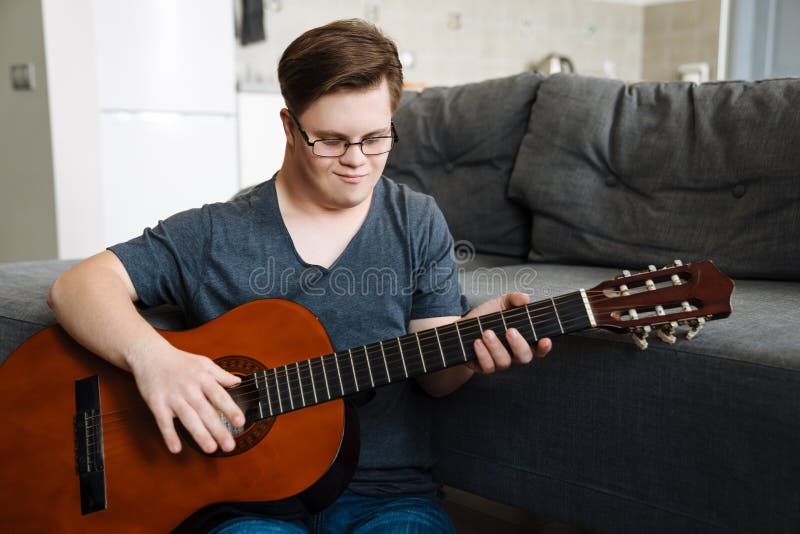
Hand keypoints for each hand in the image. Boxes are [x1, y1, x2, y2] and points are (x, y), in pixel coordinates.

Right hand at [128, 345, 243, 453]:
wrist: (150, 356)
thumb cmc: (180, 361)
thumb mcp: (204, 362)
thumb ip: (221, 374)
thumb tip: (238, 382)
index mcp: (202, 378)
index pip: (219, 396)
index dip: (231, 409)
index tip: (240, 422)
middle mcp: (189, 388)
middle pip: (206, 411)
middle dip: (218, 429)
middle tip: (229, 446)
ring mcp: (172, 397)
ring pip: (188, 418)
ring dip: (199, 435)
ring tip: (211, 449)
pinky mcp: (157, 404)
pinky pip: (163, 422)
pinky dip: (169, 435)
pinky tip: (176, 448)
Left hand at [464, 292, 551, 373]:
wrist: (460, 328)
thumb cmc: (483, 317)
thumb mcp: (499, 304)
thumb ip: (513, 299)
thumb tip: (526, 298)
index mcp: (521, 339)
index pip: (538, 347)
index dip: (544, 347)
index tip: (545, 340)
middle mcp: (513, 354)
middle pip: (525, 357)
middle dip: (519, 344)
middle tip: (509, 331)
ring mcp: (499, 362)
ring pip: (505, 362)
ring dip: (496, 347)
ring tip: (487, 332)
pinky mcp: (484, 367)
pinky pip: (488, 366)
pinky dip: (483, 354)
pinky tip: (477, 342)